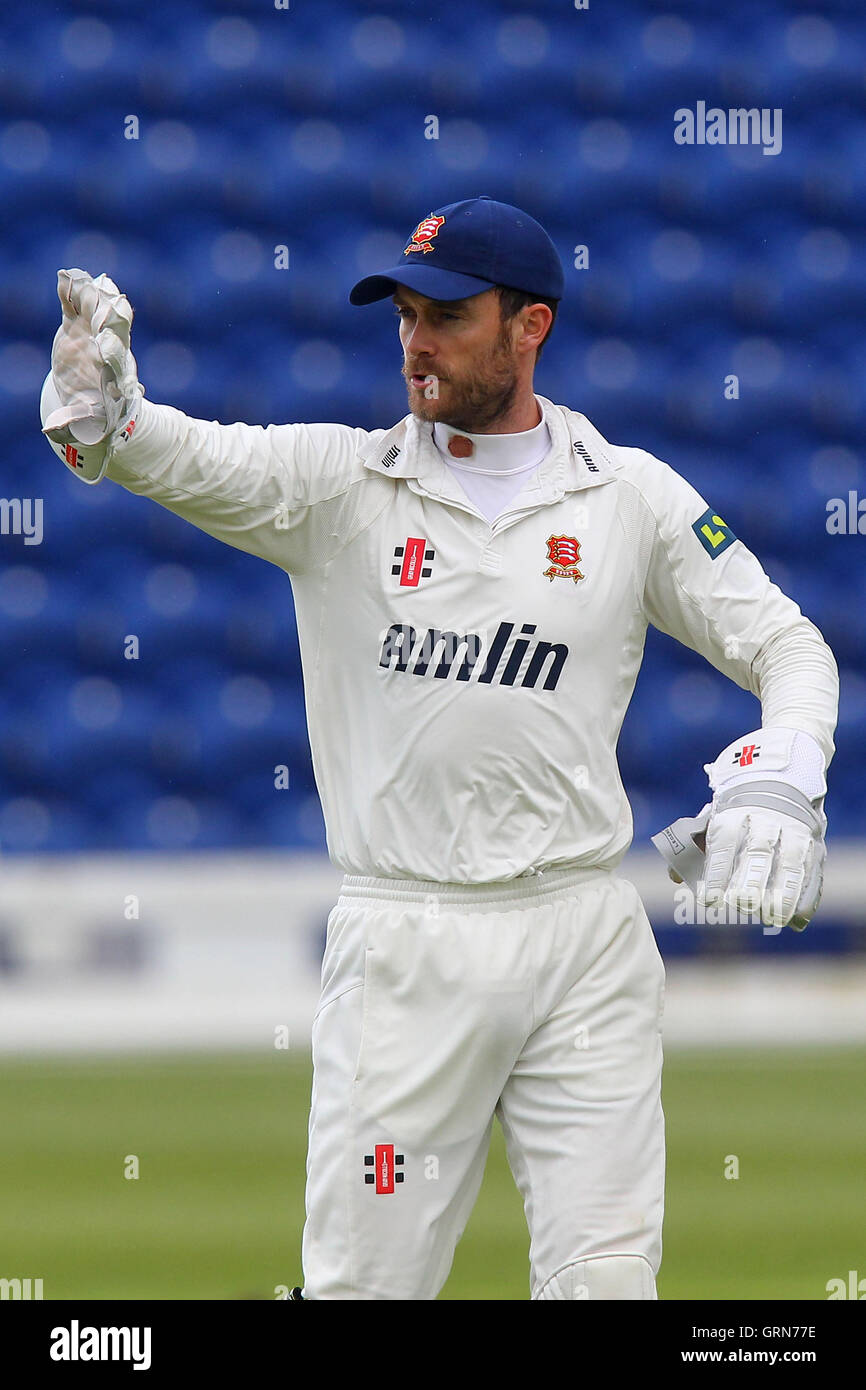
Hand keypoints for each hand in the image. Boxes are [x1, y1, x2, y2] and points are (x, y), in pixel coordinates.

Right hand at [41, 268, 142, 481]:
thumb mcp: (89, 421)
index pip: (118, 362)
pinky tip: (65, 278)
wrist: (91, 392)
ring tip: (84, 284)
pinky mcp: (75, 324)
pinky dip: (71, 292)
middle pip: (113, 330)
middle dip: (108, 319)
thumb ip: (77, 422)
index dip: (112, 354)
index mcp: (114, 374)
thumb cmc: (96, 412)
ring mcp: (93, 333)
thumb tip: (58, 431)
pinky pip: (74, 305)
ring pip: (96, 311)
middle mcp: (108, 349)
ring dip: (92, 297)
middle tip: (108, 304)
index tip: (107, 348)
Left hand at [702, 782, 825, 930]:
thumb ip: (692, 850)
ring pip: (791, 862)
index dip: (717, 871)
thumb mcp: (712, 822)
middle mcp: (767, 820)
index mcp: (735, 813)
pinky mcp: (815, 846)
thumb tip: (676, 877)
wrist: (779, 786)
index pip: (724, 841)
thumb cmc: (736, 817)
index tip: (709, 899)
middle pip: (759, 850)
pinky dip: (806, 898)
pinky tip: (795, 921)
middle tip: (741, 904)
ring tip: (772, 917)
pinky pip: (813, 873)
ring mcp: (795, 832)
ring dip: (784, 893)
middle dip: (751, 879)